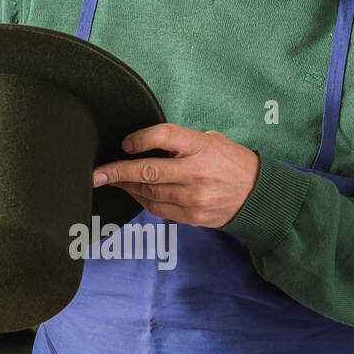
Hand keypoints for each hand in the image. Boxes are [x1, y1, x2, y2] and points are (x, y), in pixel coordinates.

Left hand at [92, 124, 259, 226]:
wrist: (258, 195)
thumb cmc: (231, 162)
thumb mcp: (211, 140)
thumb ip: (181, 142)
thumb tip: (145, 145)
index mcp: (201, 146)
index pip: (162, 136)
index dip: (138, 139)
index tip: (125, 143)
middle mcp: (196, 172)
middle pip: (147, 171)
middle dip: (116, 171)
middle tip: (95, 174)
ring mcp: (194, 197)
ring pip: (148, 192)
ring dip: (126, 186)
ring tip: (112, 181)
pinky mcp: (192, 216)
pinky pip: (157, 209)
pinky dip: (141, 200)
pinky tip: (133, 191)